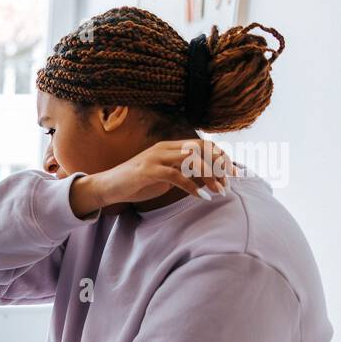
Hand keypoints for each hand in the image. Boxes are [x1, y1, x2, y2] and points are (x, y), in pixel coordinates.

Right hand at [83, 138, 235, 210]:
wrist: (107, 187)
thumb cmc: (136, 183)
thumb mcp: (164, 175)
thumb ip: (181, 171)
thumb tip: (205, 177)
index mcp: (170, 146)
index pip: (203, 144)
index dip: (221, 157)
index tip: (233, 174)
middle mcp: (165, 148)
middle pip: (202, 149)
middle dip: (220, 165)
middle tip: (229, 183)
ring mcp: (156, 157)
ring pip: (192, 159)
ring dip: (210, 175)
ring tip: (219, 191)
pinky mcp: (148, 170)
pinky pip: (177, 175)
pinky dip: (193, 187)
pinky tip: (202, 197)